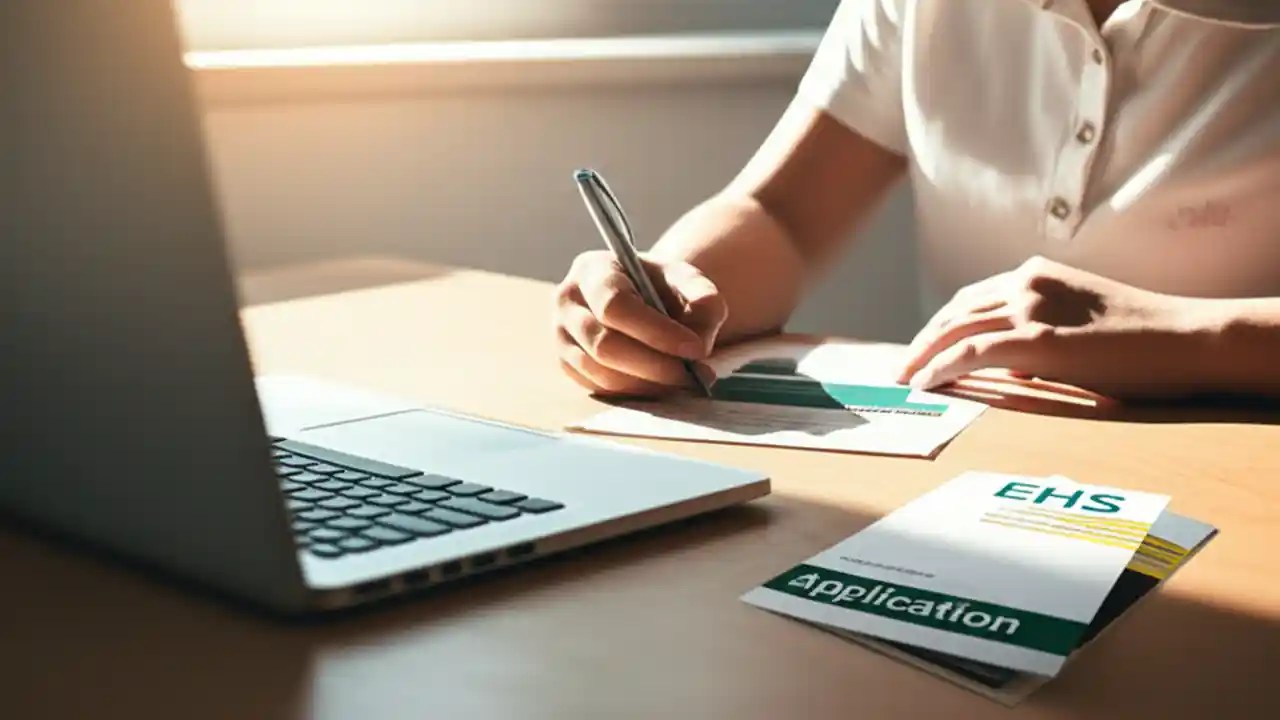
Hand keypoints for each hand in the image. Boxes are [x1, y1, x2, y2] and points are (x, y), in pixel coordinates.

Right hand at [554, 251, 727, 395]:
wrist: (639, 299)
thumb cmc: (660, 287)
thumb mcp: (686, 280)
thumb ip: (703, 300)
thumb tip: (700, 342)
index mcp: (593, 270)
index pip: (615, 305)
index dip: (656, 332)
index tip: (695, 349)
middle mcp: (568, 302)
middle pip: (604, 345)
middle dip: (654, 365)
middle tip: (694, 375)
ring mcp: (561, 336)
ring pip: (601, 373)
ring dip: (647, 384)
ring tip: (683, 381)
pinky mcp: (567, 365)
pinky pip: (599, 389)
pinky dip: (635, 393)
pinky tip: (661, 385)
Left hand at [897, 257, 1217, 397]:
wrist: (1187, 339)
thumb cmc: (1144, 341)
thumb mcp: (1082, 327)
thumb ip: (1043, 336)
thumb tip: (1013, 364)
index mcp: (1037, 275)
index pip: (972, 299)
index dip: (942, 325)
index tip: (923, 348)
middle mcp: (1026, 283)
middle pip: (955, 311)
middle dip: (924, 340)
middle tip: (902, 366)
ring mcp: (1030, 308)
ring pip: (955, 330)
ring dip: (923, 356)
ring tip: (905, 379)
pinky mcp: (1037, 340)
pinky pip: (971, 352)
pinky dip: (941, 367)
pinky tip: (926, 382)